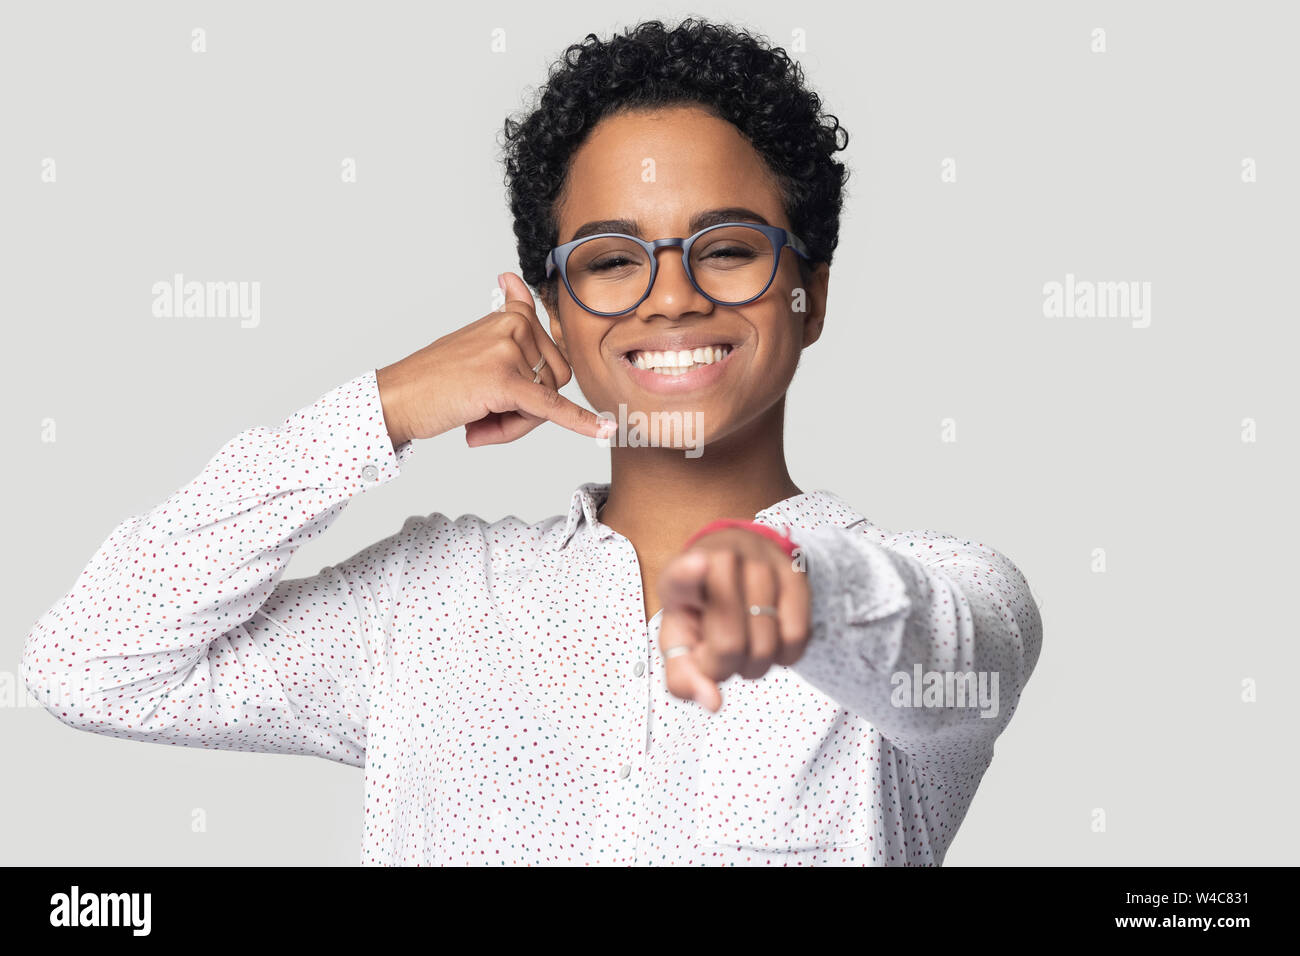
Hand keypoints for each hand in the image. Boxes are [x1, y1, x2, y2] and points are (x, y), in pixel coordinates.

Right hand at [375, 271, 611, 446]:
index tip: (512, 386)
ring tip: (477, 421)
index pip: (550, 356)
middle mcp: (512, 326)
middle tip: (483, 414)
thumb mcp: (475, 346)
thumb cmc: (435, 382)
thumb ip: (507, 330)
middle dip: (525, 408)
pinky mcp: (503, 381)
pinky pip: (549, 409)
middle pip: (552, 381)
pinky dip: (579, 423)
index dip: (534, 385)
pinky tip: (604, 430)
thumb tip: (514, 284)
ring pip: (544, 402)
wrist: (396, 399)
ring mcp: (508, 351)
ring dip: (515, 424)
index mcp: (509, 316)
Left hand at [657, 527, 810, 712]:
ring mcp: (762, 564)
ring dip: (753, 666)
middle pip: (730, 644)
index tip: (699, 564)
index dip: (689, 572)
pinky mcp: (795, 574)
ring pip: (766, 646)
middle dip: (724, 668)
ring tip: (744, 645)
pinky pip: (797, 637)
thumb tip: (714, 702)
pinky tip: (770, 641)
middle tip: (718, 653)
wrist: (732, 567)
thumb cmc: (699, 611)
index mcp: (679, 577)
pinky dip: (784, 656)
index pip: (682, 574)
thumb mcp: (679, 642)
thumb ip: (684, 677)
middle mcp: (722, 560)